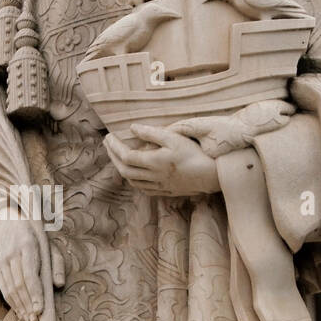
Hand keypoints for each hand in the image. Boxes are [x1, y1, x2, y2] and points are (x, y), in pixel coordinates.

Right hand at [0, 220, 65, 320]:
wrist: (7, 222)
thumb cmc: (34, 237)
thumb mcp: (50, 245)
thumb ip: (57, 264)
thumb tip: (59, 285)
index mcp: (27, 245)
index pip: (30, 274)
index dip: (34, 293)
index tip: (40, 310)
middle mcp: (12, 254)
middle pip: (18, 284)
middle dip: (27, 305)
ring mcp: (2, 261)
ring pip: (9, 288)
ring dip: (19, 307)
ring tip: (28, 320)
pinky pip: (3, 287)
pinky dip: (11, 302)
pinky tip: (19, 311)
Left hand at [104, 124, 219, 196]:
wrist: (212, 175)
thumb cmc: (195, 153)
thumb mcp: (173, 137)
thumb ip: (151, 132)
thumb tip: (133, 128)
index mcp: (154, 162)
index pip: (126, 156)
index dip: (114, 147)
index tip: (108, 136)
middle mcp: (153, 176)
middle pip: (124, 170)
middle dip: (113, 157)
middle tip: (108, 145)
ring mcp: (159, 186)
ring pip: (133, 182)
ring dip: (121, 169)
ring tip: (117, 158)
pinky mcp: (167, 191)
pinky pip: (144, 189)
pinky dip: (134, 181)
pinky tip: (135, 174)